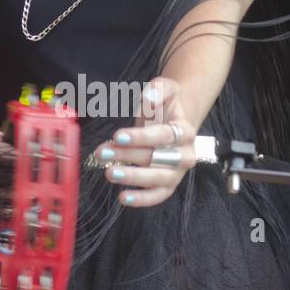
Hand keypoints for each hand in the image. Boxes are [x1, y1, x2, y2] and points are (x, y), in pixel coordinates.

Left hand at [96, 77, 196, 207]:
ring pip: (158, 179)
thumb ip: (157, 91)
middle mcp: (186, 155)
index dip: (142, 137)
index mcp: (185, 131)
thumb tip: (148, 98)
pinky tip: (123, 197)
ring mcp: (178, 173)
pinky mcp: (169, 186)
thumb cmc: (165, 107)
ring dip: (132, 177)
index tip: (118, 136)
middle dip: (129, 156)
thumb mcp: (165, 89)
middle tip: (103, 152)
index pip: (165, 136)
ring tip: (109, 172)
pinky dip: (142, 200)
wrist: (174, 122)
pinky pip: (158, 196)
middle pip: (158, 158)